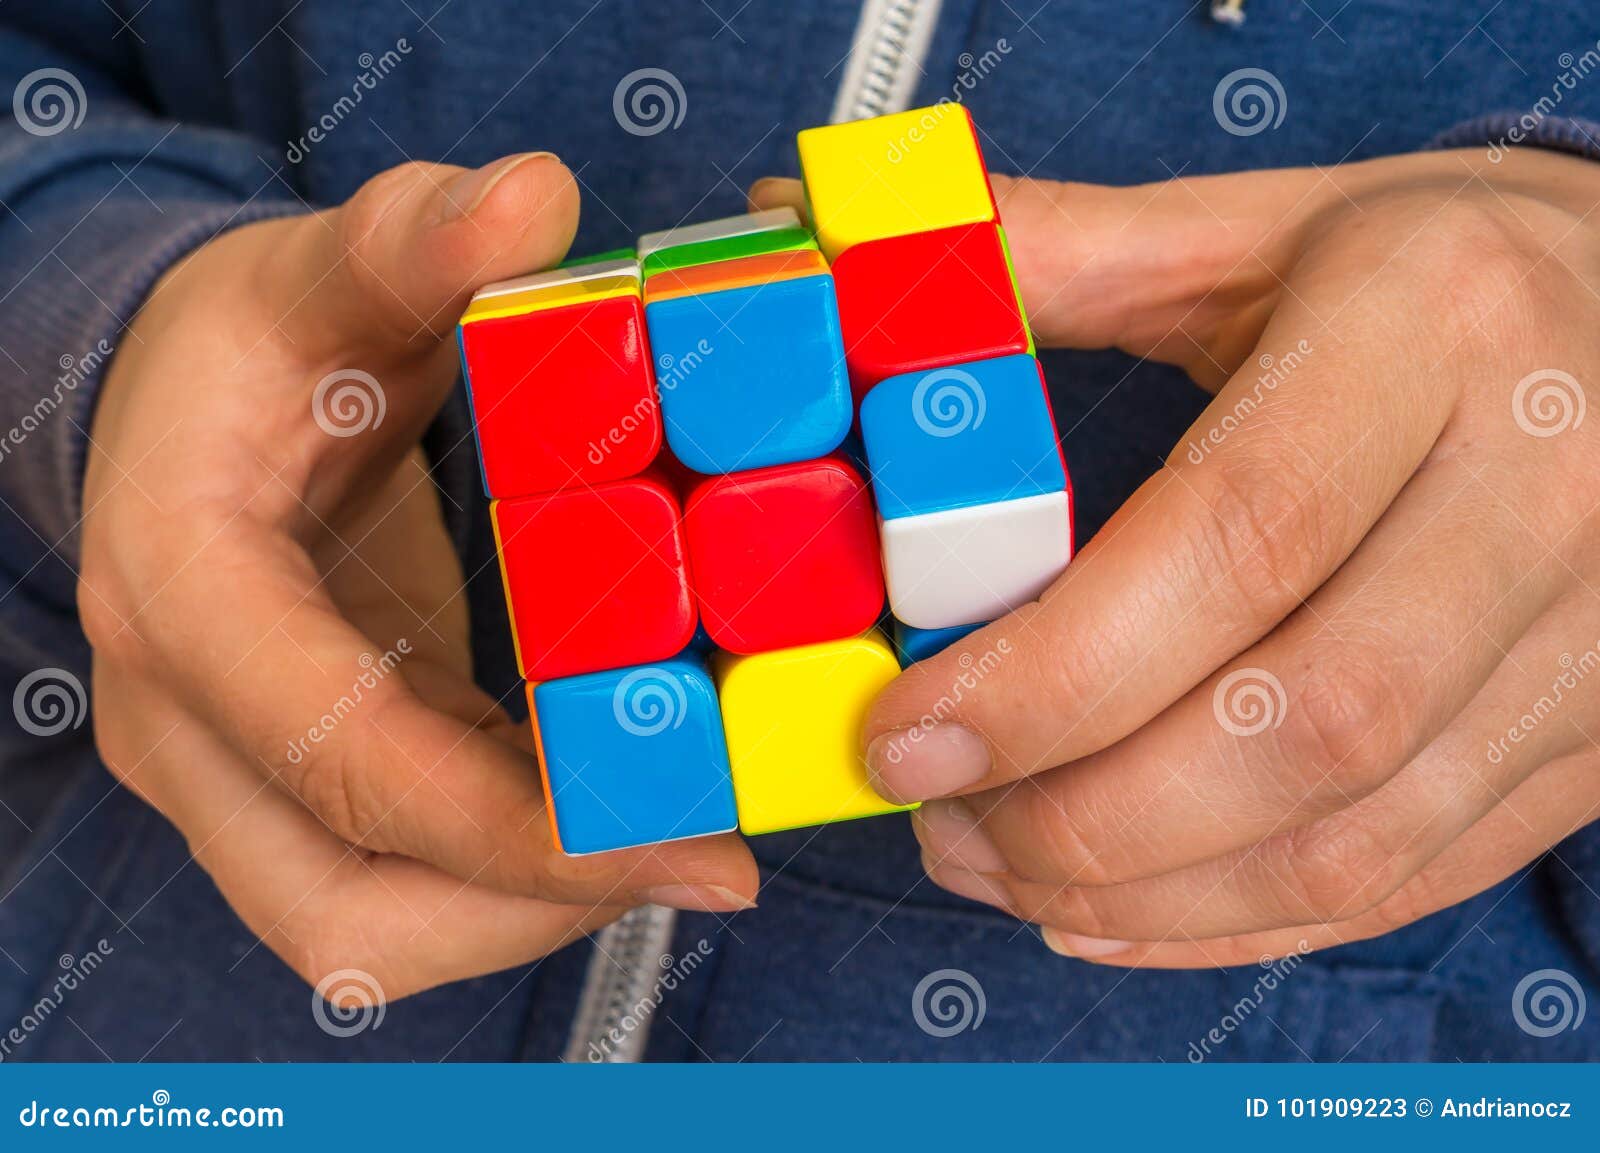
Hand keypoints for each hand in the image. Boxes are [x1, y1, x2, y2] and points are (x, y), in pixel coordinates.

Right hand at [82, 154, 757, 1001]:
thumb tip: (533, 196)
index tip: (685, 839)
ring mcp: (228, 768)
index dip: (520, 827)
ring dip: (527, 912)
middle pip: (342, 908)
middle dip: (531, 908)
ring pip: (365, 926)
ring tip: (679, 849)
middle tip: (702, 862)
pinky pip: (394, 877)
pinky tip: (622, 818)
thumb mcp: (326, 269)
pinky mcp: (292, 780)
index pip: (344, 759)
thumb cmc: (253, 336)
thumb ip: (418, 239)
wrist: (181, 393)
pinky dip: (509, 873)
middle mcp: (182, 717)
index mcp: (185, 595)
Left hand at [755, 145, 1599, 966]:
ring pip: (1356, 833)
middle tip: (939, 814)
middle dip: (1086, 813)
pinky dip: (1239, 920)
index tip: (911, 735)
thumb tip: (868, 263)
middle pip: (1305, 721)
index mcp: (1436, 327)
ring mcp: (1599, 635)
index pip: (1238, 537)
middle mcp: (1548, 488)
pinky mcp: (1599, 737)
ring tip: (996, 864)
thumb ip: (1063, 255)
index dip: (1057, 670)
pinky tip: (1114, 907)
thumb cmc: (1438, 272)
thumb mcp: (1260, 229)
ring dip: (1145, 888)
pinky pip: (1412, 873)